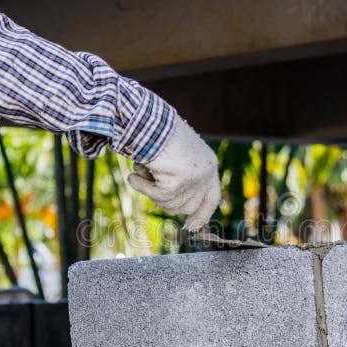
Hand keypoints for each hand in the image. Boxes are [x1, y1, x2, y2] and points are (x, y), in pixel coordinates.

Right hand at [128, 117, 220, 231]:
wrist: (149, 118)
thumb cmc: (157, 131)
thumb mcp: (174, 155)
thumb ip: (178, 176)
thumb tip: (171, 203)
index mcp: (208, 165)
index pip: (212, 198)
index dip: (203, 214)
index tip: (191, 227)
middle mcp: (206, 174)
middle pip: (188, 207)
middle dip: (168, 202)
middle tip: (152, 185)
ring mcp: (193, 180)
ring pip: (170, 204)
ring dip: (151, 190)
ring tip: (143, 168)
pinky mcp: (176, 184)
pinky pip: (155, 195)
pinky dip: (141, 185)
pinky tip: (135, 172)